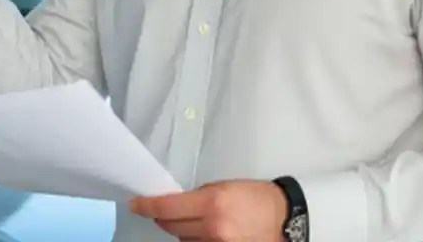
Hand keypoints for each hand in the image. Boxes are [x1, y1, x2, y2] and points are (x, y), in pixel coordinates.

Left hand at [129, 180, 287, 241]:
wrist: (286, 220)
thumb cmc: (256, 198)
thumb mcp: (225, 187)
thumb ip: (198, 197)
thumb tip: (176, 204)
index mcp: (212, 203)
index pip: (167, 208)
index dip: (147, 206)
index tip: (135, 204)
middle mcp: (212, 228)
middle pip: (172, 227)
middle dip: (166, 218)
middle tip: (168, 210)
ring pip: (184, 241)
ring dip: (184, 231)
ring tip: (202, 222)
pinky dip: (197, 241)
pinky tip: (210, 233)